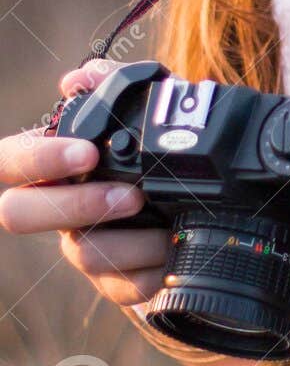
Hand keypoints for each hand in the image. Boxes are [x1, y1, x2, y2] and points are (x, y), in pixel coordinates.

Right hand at [0, 59, 167, 306]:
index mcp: (51, 162)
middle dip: (75, 205)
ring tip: (169, 227)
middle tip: (132, 197)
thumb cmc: (152, 151)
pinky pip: (118, 287)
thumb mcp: (141, 112)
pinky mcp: (110, 280)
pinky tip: (172, 257)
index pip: (8, 159)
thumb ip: (111, 87)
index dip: (36, 158)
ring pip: (80, 252)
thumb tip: (81, 78)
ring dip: (131, 241)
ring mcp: (79, 244)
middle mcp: (54, 205)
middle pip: (17, 214)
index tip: (87, 153)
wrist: (195, 203)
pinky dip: (149, 274)